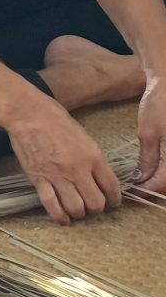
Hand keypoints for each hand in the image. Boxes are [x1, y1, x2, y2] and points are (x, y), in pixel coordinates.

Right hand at [6, 96, 122, 222]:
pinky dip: (60, 217)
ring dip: (79, 214)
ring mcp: (57, 176)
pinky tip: (63, 218)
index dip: (114, 200)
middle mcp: (78, 169)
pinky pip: (52, 206)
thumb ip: (93, 159)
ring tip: (78, 211)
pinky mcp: (39, 180)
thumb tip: (99, 178)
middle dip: (97, 209)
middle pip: (95, 203)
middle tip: (93, 207)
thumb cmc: (56, 121)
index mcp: (93, 156)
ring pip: (76, 208)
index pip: (111, 188)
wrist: (28, 115)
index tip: (112, 203)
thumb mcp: (84, 137)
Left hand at [137, 76, 165, 191]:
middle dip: (158, 188)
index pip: (163, 184)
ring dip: (165, 181)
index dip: (147, 190)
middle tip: (140, 187)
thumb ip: (147, 159)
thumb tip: (142, 179)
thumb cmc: (160, 105)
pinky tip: (160, 168)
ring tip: (148, 179)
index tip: (133, 191)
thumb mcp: (148, 133)